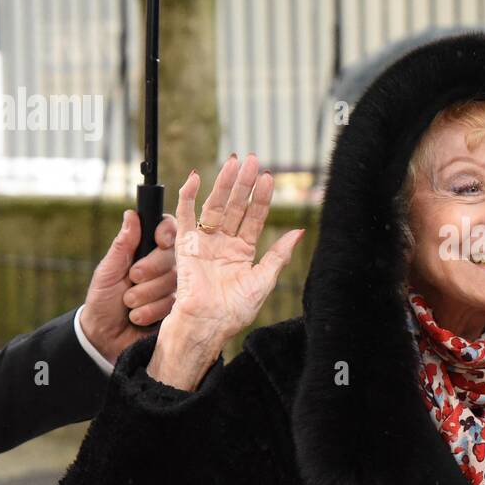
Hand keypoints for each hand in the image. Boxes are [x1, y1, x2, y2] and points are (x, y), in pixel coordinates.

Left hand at [80, 210, 177, 364]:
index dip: (167, 232)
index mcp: (147, 251)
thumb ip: (123, 244)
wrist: (104, 336)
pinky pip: (173, 304)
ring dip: (145, 295)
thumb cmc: (103, 300)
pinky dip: (150, 311)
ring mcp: (173, 288)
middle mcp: (165, 267)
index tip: (159, 240)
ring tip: (128, 304)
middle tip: (132, 278)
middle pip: (172, 256)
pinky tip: (138, 318)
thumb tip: (131, 214)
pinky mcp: (178, 309)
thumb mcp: (108, 270)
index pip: (168, 230)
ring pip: (172, 282)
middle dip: (150, 268)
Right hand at [148, 154, 303, 389]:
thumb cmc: (234, 311)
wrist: (208, 325)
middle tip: (251, 159)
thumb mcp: (264, 281)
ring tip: (233, 161)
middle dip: (243, 183)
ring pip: (214, 205)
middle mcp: (224, 243)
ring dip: (223, 183)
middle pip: (235, 206)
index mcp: (243, 251)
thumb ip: (279, 255)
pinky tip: (196, 177)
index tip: (269, 177)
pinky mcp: (186, 245)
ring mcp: (205, 242)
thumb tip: (299, 231)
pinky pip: (185, 215)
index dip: (262, 198)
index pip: (254, 217)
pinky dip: (188, 196)